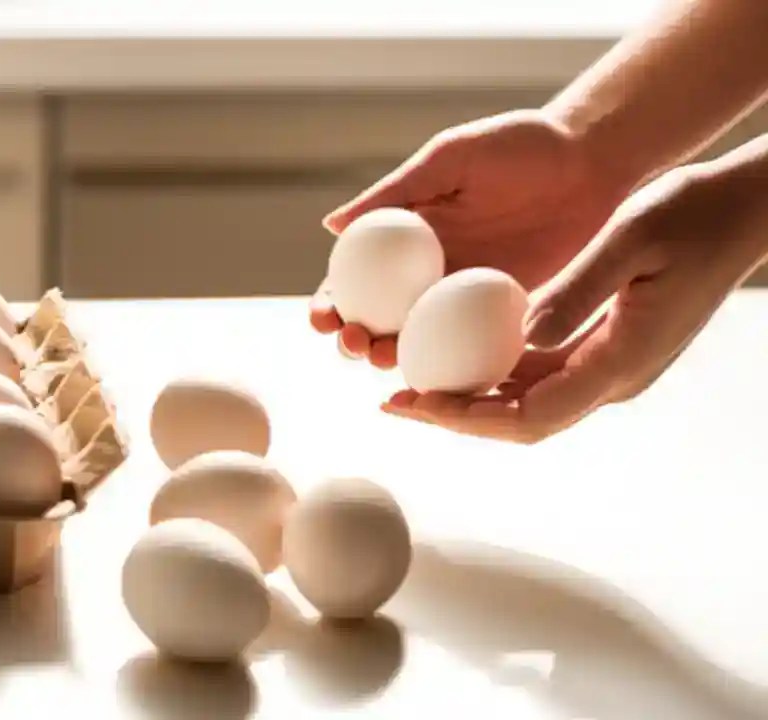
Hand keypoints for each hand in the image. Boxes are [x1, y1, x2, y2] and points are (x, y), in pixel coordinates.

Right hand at [310, 109, 630, 367]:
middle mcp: (426, 273)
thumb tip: (329, 226)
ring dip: (394, 359)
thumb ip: (394, 192)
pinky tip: (440, 376)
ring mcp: (464, 297)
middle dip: (354, 341)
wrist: (595, 160)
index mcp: (403, 237)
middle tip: (357, 346)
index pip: (353, 279)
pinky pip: (470, 348)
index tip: (323, 318)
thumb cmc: (520, 145)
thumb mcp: (450, 159)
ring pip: (417, 342)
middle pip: (376, 320)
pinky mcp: (505, 313)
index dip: (330, 302)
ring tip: (387, 362)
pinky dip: (451, 366)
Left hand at [381, 156, 767, 443]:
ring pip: (528, 400)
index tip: (413, 402)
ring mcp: (612, 367)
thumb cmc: (690, 212)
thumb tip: (520, 336)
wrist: (741, 210)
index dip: (466, 417)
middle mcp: (615, 377)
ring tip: (408, 382)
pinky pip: (541, 372)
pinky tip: (452, 351)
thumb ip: (576, 291)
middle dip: (455, 416)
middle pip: (521, 419)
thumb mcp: (629, 238)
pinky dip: (493, 371)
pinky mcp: (607, 349)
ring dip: (469, 398)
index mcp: (620, 361)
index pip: (530, 415)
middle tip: (392, 400)